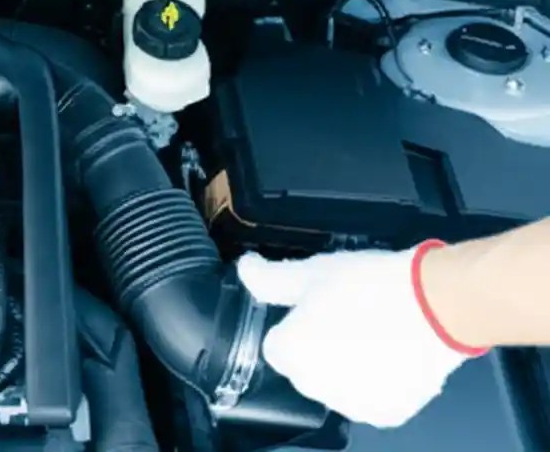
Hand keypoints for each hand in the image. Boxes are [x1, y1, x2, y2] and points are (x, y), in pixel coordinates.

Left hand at [236, 245, 480, 427]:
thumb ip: (270, 278)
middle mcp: (315, 387)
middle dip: (320, 348)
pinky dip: (379, 384)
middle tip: (350, 318)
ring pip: (338, 386)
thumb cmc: (373, 285)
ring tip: (375, 334)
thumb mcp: (312, 272)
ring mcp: (353, 404)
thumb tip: (245, 270)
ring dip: (348, 368)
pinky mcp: (387, 414)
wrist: (438, 304)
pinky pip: (372, 399)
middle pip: (306, 368)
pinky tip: (393, 356)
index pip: (277, 345)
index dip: (298, 325)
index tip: (320, 310)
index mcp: (290, 353)